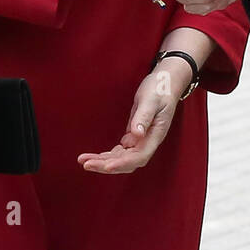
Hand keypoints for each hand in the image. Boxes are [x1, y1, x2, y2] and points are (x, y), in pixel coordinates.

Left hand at [77, 59, 190, 173]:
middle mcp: (148, 142)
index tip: (107, 166)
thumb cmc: (161, 89)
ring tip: (84, 160)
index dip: (123, 163)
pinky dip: (108, 155)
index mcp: (155, 135)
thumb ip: (144, 117)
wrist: (165, 83)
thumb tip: (136, 135)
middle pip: (127, 162)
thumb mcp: (152, 100)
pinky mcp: (134, 136)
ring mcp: (141, 140)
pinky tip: (97, 156)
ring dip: (103, 161)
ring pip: (122, 158)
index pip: (139, 157)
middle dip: (106, 165)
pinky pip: (121, 151)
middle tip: (86, 164)